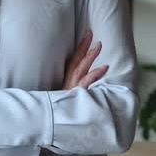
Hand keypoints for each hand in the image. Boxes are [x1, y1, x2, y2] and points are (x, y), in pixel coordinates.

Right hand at [43, 29, 108, 155]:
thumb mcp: (65, 97)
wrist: (51, 123)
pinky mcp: (77, 94)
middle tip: (91, 33)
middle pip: (76, 60)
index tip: (87, 34)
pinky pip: (87, 82)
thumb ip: (72, 89)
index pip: (72, 60)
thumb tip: (81, 82)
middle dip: (83, 46)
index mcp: (66, 80)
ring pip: (82, 68)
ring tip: (99, 45)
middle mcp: (68, 81)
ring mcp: (72, 87)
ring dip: (90, 56)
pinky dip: (95, 73)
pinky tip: (104, 67)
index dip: (79, 47)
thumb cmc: (60, 110)